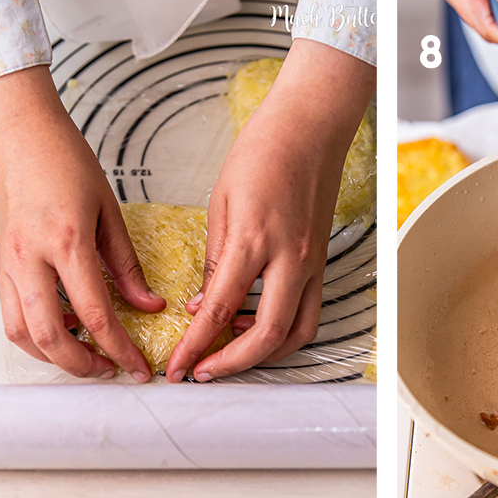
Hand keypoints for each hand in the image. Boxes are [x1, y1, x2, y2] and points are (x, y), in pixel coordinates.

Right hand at [0, 67, 162, 379]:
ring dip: (54, 355)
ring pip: (22, 334)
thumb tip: (148, 302)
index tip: (137, 364)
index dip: (119, 347)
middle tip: (111, 368)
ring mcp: (10, 264)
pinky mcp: (0, 265)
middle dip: (82, 364)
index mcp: (66, 241)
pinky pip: (11, 315)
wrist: (23, 138)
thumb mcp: (109, 208)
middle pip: (50, 336)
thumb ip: (126, 263)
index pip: (94, 312)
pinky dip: (35, 334)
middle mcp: (31, 258)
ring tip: (87, 354)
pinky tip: (62, 328)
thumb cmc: (65, 161)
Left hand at [166, 39, 375, 381]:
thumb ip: (216, 258)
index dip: (194, 346)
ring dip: (264, 353)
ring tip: (229, 351)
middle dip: (231, 364)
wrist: (310, 126)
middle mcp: (291, 258)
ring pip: (298, 332)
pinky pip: (309, 310)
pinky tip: (255, 320)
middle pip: (266, 335)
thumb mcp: (222, 201)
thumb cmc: (264, 150)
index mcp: (255, 240)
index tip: (176, 365)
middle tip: (200, 371)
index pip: (219, 310)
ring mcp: (312, 261)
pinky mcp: (321, 259)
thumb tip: (203, 303)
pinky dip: (284, 329)